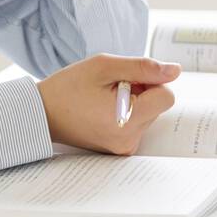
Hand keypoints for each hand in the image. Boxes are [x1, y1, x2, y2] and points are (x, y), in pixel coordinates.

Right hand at [35, 54, 180, 154]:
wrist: (41, 113)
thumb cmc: (69, 87)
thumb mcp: (105, 66)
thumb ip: (144, 67)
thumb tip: (175, 70)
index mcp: (128, 120)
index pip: (167, 96)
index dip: (151, 81)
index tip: (128, 79)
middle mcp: (129, 139)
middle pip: (158, 105)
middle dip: (141, 91)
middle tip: (110, 88)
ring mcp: (124, 147)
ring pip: (148, 114)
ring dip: (134, 101)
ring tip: (103, 99)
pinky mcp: (118, 149)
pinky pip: (137, 125)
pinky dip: (127, 113)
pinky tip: (102, 109)